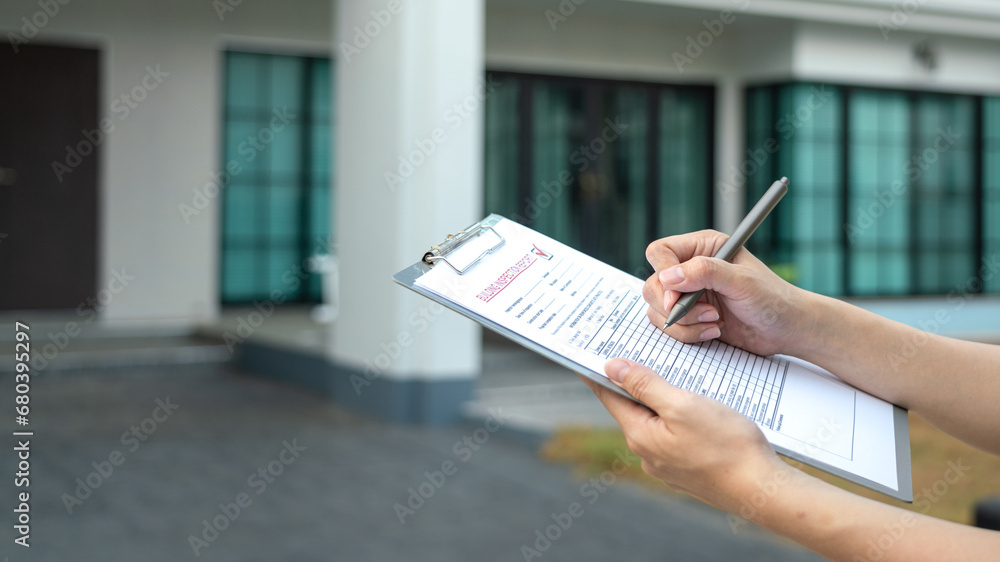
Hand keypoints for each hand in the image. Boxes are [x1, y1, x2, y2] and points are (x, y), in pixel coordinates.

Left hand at [580, 358, 785, 513]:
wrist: (762, 490)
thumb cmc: (727, 445)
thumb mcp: (682, 405)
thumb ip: (646, 385)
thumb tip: (611, 367)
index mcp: (640, 435)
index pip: (609, 396)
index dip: (599, 372)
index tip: (589, 353)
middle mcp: (648, 453)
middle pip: (633, 408)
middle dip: (636, 383)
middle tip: (639, 354)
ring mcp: (667, 465)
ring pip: (656, 422)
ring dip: (661, 401)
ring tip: (675, 378)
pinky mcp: (688, 470)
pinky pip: (675, 437)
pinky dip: (679, 420)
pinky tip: (698, 410)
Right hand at [643, 230, 813, 357]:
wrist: (786, 329)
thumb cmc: (772, 298)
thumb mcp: (741, 281)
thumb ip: (705, 272)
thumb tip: (668, 277)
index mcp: (702, 247)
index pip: (660, 252)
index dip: (663, 275)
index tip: (675, 297)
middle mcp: (690, 269)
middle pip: (653, 284)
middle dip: (675, 305)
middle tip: (706, 312)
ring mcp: (687, 295)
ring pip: (656, 309)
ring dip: (683, 323)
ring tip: (714, 322)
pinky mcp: (688, 317)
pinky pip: (668, 327)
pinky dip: (687, 334)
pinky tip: (713, 331)